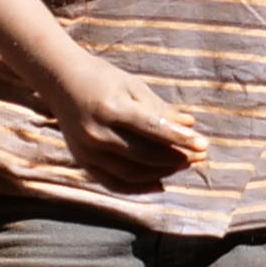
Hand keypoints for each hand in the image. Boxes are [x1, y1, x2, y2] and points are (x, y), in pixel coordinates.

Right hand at [50, 54, 207, 190]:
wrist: (61, 82)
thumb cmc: (103, 79)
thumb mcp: (133, 86)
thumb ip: (161, 108)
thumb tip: (192, 125)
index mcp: (111, 108)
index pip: (153, 129)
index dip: (180, 139)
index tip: (203, 144)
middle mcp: (97, 133)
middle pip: (144, 155)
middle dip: (175, 158)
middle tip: (198, 156)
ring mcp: (88, 151)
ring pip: (132, 173)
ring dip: (162, 172)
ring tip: (182, 165)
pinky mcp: (83, 162)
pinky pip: (114, 183)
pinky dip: (138, 187)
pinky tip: (160, 183)